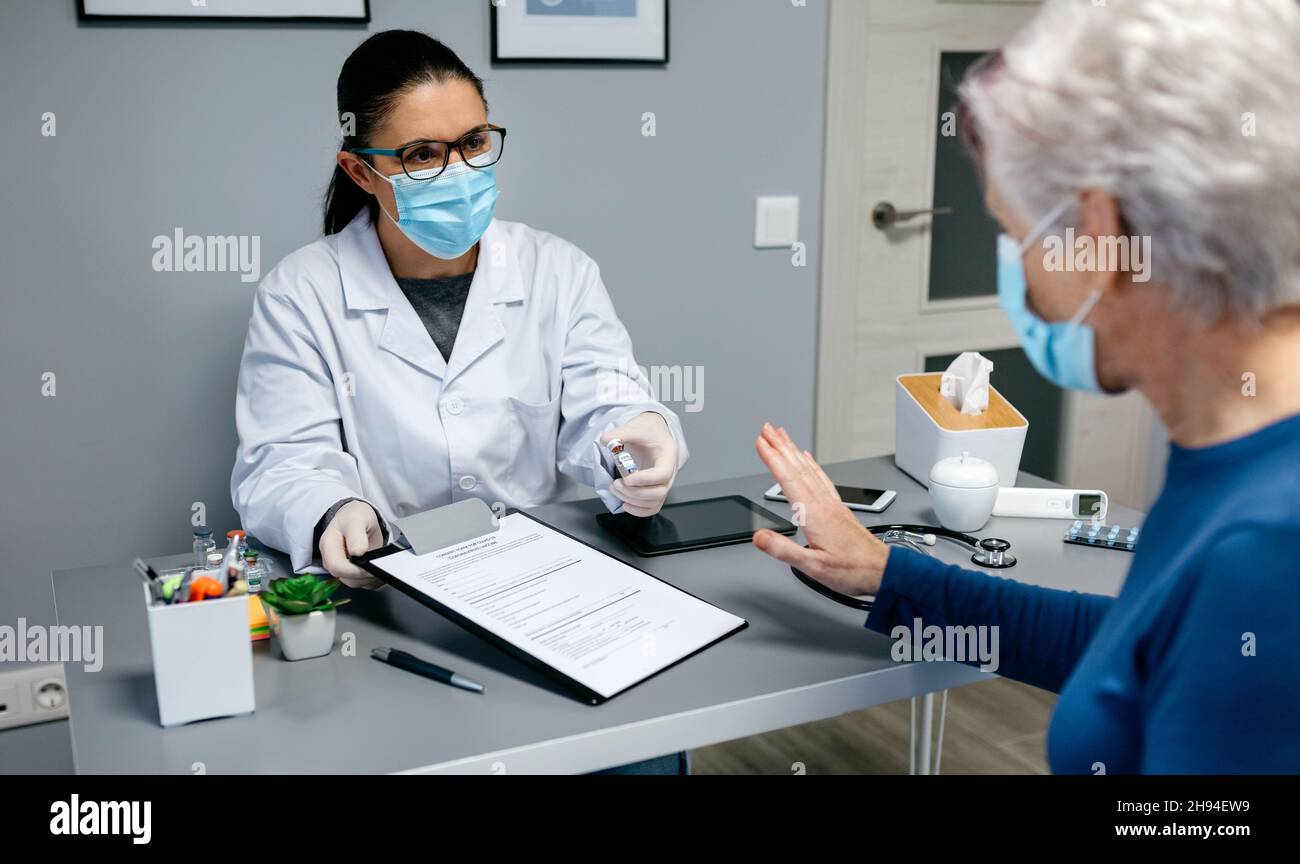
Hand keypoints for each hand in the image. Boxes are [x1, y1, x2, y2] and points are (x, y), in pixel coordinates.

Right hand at [319, 500, 384, 588]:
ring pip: (356, 583)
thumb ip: (356, 534)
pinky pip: (364, 583)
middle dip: (365, 575)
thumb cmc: (354, 517)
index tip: (369, 563)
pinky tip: (381, 567)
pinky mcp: (353, 573)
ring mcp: (343, 568)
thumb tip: (358, 552)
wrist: (358, 519)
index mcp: (328, 545)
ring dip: (371, 577)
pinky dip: (375, 579)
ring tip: (382, 563)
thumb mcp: (356, 518)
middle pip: (346, 578)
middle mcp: (333, 559)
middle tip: (381, 563)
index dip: (353, 570)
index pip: (336, 566)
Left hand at [600, 412, 677, 516]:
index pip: (662, 474)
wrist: (654, 433)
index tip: (626, 479)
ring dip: (632, 501)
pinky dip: (639, 510)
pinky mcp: (656, 490)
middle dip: (634, 492)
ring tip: (615, 489)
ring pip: (654, 502)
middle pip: (659, 492)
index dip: (644, 480)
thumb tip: (605, 440)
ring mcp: (664, 483)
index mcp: (668, 455)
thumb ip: (620, 433)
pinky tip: (625, 503)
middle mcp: (670, 472)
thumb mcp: (635, 427)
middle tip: (616, 484)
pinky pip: (652, 507)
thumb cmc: (648, 431)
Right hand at [751, 423, 889, 596]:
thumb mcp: (813, 566)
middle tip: (767, 428)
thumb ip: (784, 550)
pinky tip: (807, 459)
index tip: (761, 442)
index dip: (773, 458)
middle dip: (780, 446)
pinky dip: (811, 464)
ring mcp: (832, 504)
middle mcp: (823, 504)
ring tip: (782, 436)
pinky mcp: (838, 508)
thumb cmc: (851, 569)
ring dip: (793, 450)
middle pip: (797, 468)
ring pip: (809, 469)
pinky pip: (821, 478)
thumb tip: (759, 536)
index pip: (789, 479)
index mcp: (815, 514)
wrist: (881, 570)